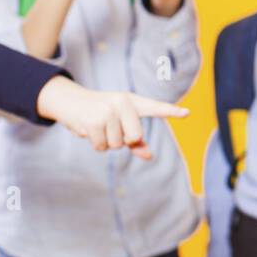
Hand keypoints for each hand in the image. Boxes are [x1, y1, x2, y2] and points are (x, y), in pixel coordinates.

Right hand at [34, 75, 187, 158]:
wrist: (69, 101)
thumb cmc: (98, 113)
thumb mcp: (119, 122)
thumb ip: (135, 140)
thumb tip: (149, 156)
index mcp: (132, 102)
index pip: (154, 107)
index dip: (171, 111)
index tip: (187, 114)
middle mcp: (122, 103)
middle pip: (135, 137)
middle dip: (123, 140)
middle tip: (110, 128)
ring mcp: (108, 111)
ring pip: (116, 145)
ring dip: (106, 142)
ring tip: (97, 126)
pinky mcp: (94, 121)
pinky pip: (102, 147)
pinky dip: (95, 143)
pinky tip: (87, 129)